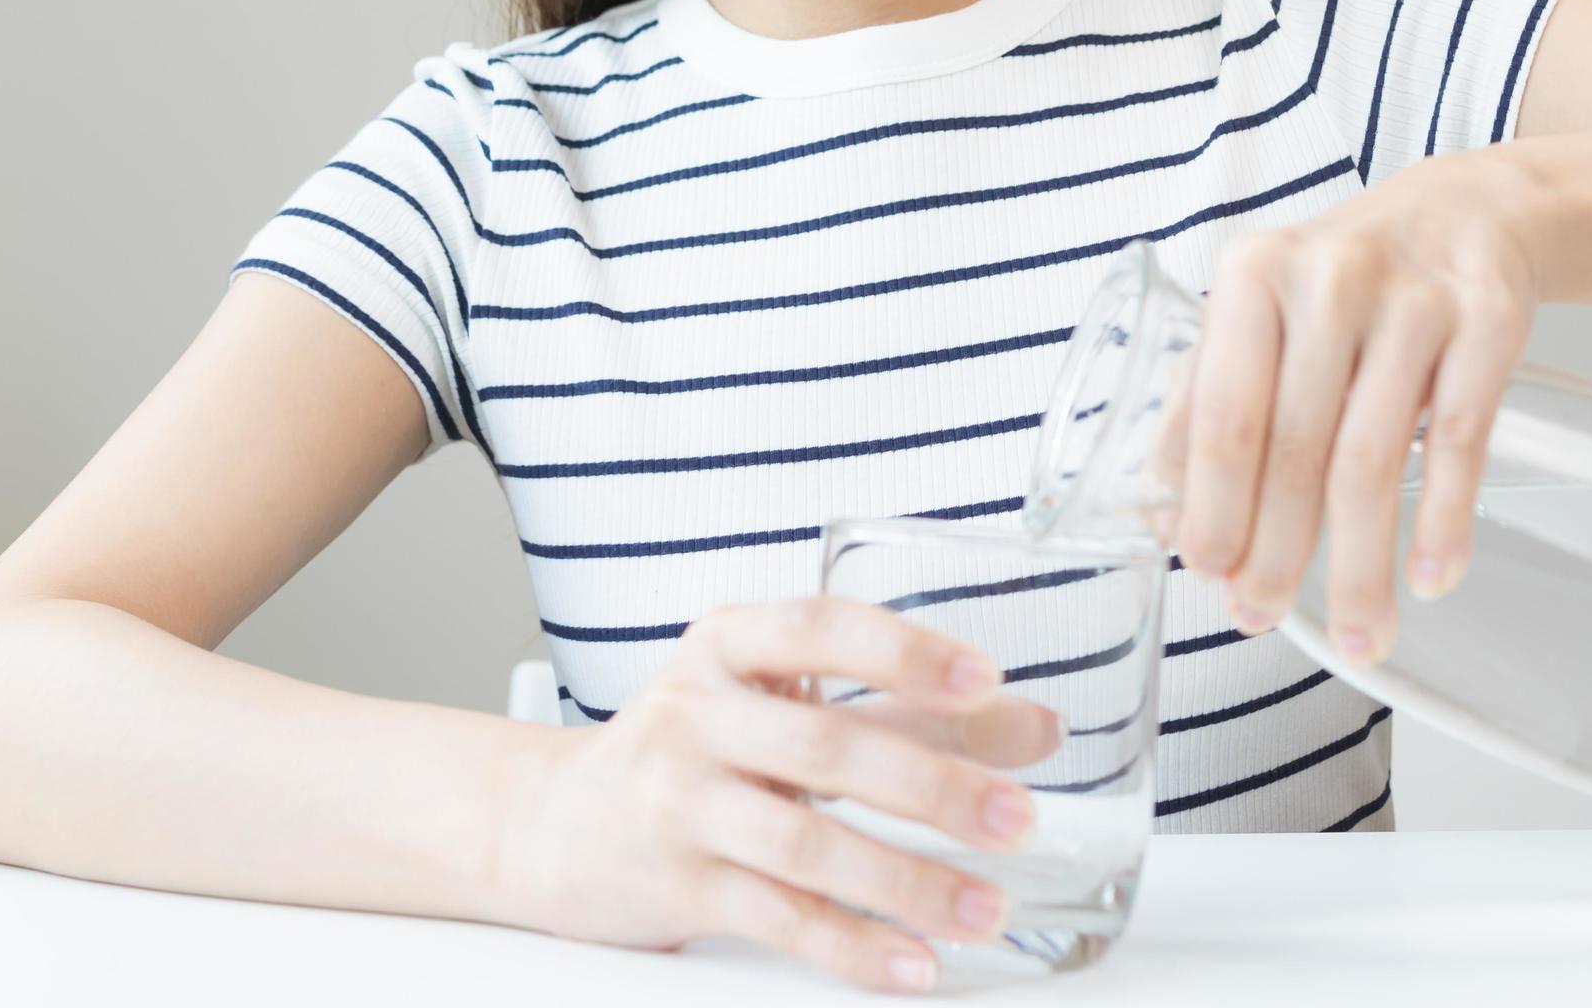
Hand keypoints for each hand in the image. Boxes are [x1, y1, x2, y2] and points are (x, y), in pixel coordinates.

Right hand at [498, 594, 1065, 993]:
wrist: (556, 823)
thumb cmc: (696, 750)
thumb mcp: (781, 703)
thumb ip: (904, 710)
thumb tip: (1035, 730)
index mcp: (728, 644)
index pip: (819, 627)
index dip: (902, 652)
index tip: (982, 680)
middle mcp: (695, 713)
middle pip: (824, 746)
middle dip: (932, 785)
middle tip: (1016, 816)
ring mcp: (679, 802)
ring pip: (804, 844)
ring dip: (906, 881)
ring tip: (984, 907)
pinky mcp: (675, 886)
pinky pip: (776, 919)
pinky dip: (852, 946)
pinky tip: (911, 963)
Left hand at [1162, 149, 1544, 665]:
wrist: (1466, 210)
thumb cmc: (1344, 280)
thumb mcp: (1262, 312)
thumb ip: (1209, 400)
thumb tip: (1168, 518)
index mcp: (1254, 276)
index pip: (1226, 413)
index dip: (1216, 503)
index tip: (1210, 572)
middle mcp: (1330, 278)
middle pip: (1297, 445)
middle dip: (1279, 550)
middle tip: (1266, 616)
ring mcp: (1414, 297)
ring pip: (1375, 457)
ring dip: (1362, 562)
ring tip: (1360, 634)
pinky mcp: (1490, 316)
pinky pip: (1461, 440)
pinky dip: (1444, 520)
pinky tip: (1431, 577)